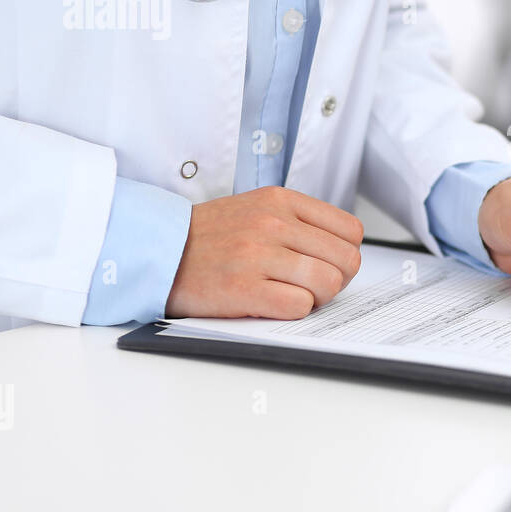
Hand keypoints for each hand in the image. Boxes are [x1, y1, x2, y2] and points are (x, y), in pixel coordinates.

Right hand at [165, 186, 363, 318]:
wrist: (159, 252)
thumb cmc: (211, 237)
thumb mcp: (258, 208)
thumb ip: (299, 222)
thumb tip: (343, 252)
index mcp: (281, 200)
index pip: (351, 231)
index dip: (343, 254)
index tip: (325, 263)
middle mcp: (273, 223)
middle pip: (346, 260)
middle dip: (336, 279)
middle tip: (310, 285)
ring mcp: (258, 255)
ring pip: (328, 283)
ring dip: (317, 298)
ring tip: (291, 294)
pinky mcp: (243, 288)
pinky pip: (300, 306)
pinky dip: (294, 311)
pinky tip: (273, 304)